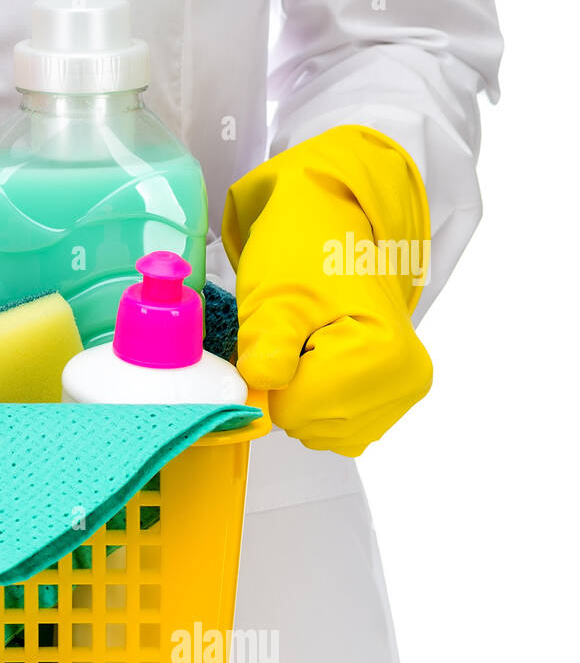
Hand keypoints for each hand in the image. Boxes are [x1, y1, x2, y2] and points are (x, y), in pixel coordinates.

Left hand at [222, 126, 432, 456]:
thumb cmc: (304, 255)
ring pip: (321, 431)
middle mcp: (402, 380)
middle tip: (294, 337)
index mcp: (380, 352)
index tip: (276, 340)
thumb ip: (267, 342)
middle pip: (310, 425)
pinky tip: (323, 364)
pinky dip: (318, 403)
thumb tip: (259, 385)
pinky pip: (337, 428)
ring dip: (301, 396)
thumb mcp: (275, 294)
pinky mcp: (394, 397)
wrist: (335, 231)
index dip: (270, 381)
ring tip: (312, 345)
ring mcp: (401, 393)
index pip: (296, 411)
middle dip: (286, 388)